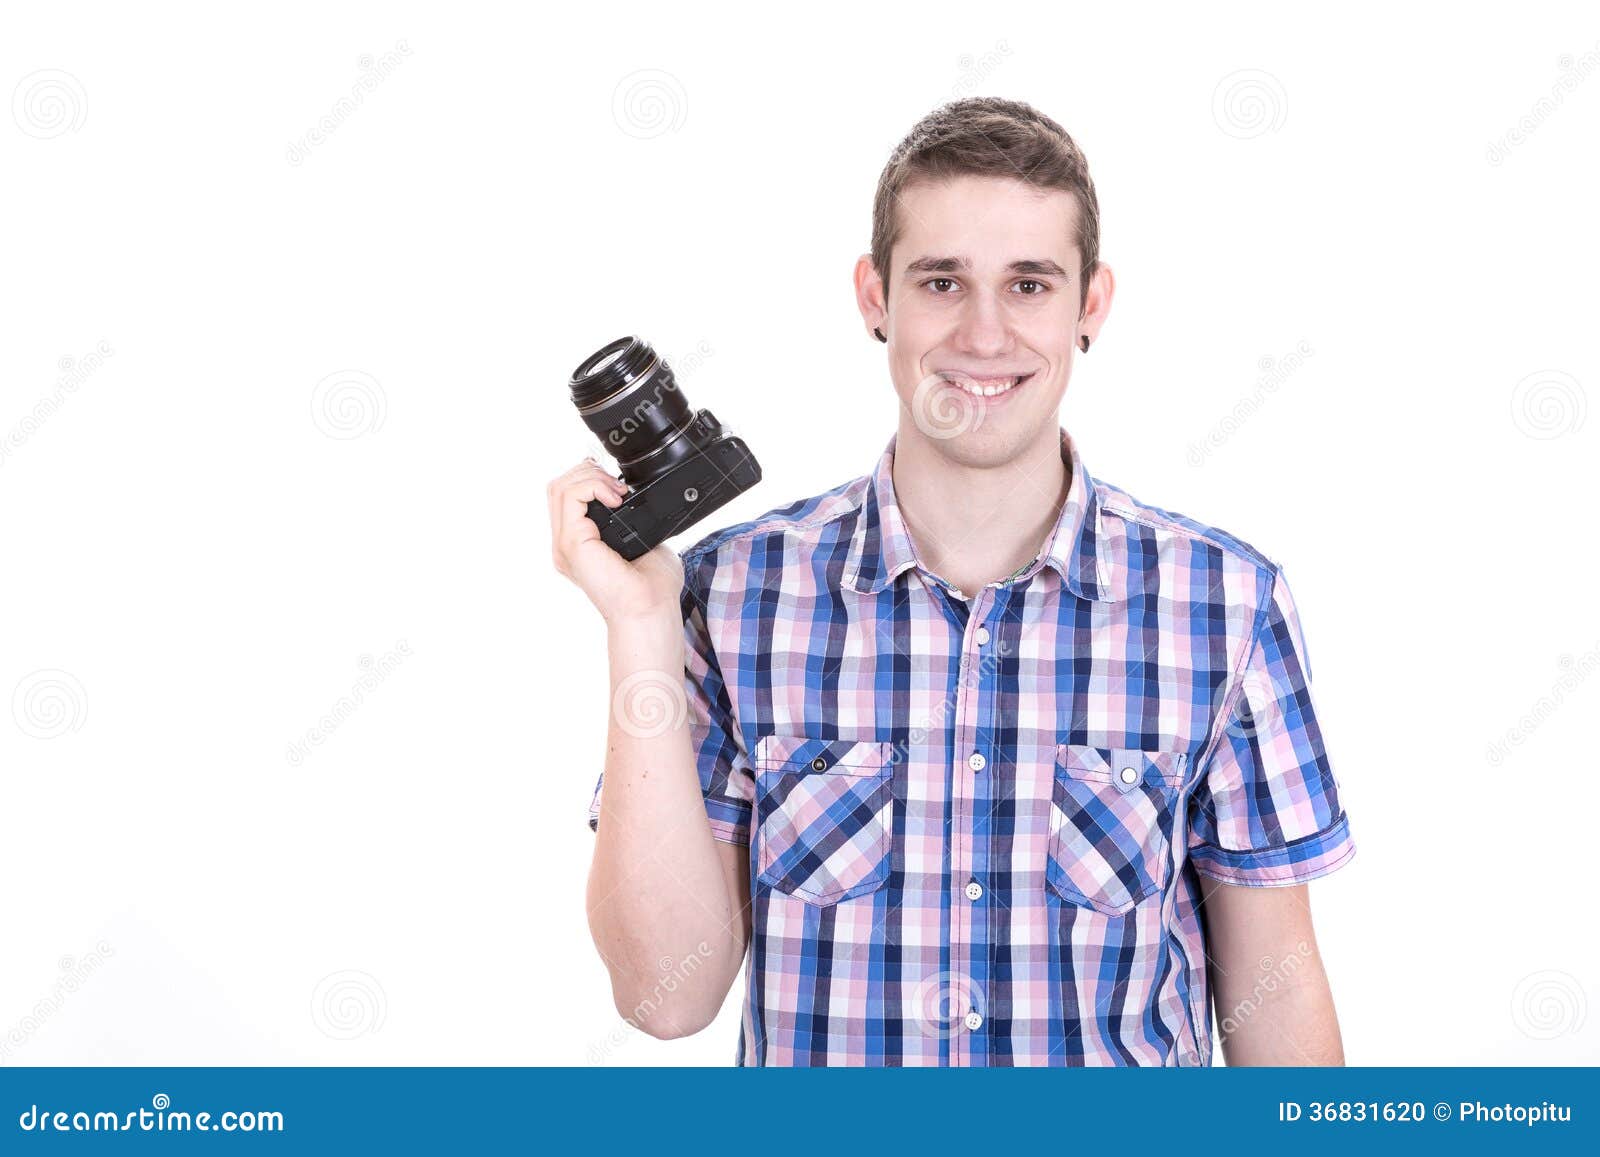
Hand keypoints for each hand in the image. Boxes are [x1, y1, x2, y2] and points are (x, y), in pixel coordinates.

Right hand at [547, 458, 684, 624]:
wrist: (650, 609)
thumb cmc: (653, 587)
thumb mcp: (643, 542)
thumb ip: (632, 521)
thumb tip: (638, 499)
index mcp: (579, 545)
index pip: (566, 498)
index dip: (588, 480)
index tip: (618, 486)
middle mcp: (566, 545)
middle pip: (557, 488)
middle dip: (588, 473)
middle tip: (617, 486)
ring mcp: (565, 545)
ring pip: (559, 487)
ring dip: (591, 477)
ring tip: (617, 492)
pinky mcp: (571, 543)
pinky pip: (570, 496)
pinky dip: (593, 486)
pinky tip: (615, 498)